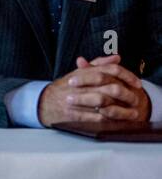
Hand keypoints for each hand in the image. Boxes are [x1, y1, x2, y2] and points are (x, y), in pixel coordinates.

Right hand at [37, 55, 151, 124]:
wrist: (41, 102)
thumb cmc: (63, 88)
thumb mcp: (79, 73)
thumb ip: (98, 65)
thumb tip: (116, 58)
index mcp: (82, 74)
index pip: (108, 70)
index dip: (125, 75)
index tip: (136, 83)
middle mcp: (79, 85)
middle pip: (108, 87)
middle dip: (125, 94)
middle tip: (135, 99)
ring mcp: (76, 100)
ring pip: (103, 102)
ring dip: (120, 109)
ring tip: (131, 113)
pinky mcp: (74, 114)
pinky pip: (96, 117)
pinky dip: (109, 119)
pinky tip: (118, 120)